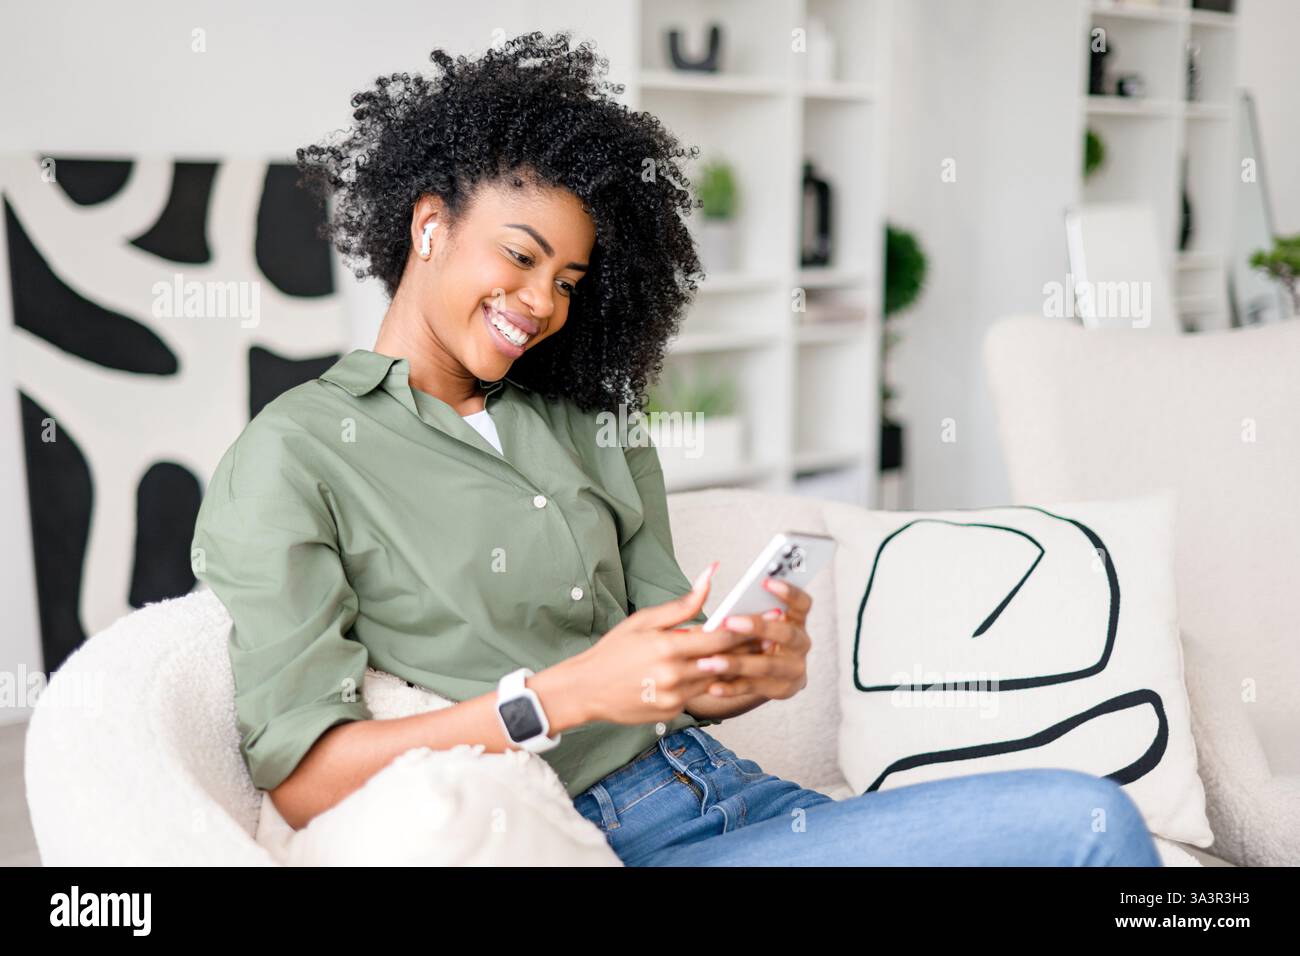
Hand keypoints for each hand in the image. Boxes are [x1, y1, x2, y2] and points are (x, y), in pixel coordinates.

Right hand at [572, 562, 759, 724]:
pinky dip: (712, 682)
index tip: (768, 618)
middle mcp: (674, 675)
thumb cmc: (614, 650)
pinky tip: (725, 672)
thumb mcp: (644, 621)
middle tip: (772, 636)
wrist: (586, 689)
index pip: (718, 637)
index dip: (746, 627)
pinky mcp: (673, 712)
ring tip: (756, 653)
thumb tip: (710, 576)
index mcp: (667, 647)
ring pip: (716, 680)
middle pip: (724, 661)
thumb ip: (682, 604)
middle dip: (749, 648)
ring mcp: (674, 697)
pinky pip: (700, 694)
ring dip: (736, 667)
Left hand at [678, 576, 812, 701]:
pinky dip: (731, 688)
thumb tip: (706, 581)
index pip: (803, 603)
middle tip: (729, 622)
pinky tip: (712, 687)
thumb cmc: (752, 637)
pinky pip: (753, 688)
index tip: (765, 582)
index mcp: (796, 620)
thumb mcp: (752, 620)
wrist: (761, 675)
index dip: (789, 592)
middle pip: (787, 634)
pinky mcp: (780, 690)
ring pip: (767, 666)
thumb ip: (739, 605)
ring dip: (737, 663)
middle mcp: (800, 644)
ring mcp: (793, 670)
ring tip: (709, 662)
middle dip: (759, 627)